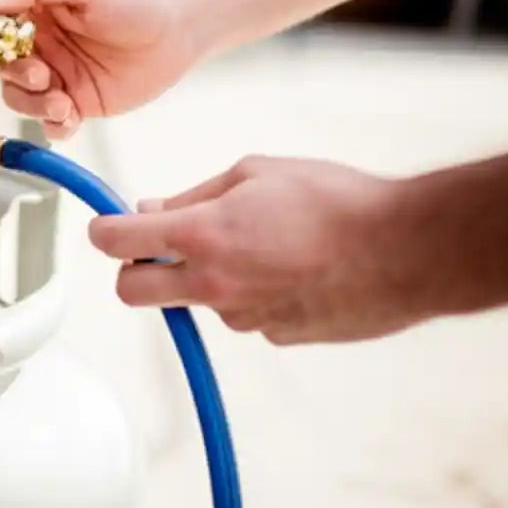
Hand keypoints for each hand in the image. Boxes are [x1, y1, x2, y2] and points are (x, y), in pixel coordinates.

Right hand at [0, 0, 198, 138]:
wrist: (179, 29)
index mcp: (34, 11)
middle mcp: (40, 45)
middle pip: (1, 66)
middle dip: (14, 75)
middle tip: (41, 75)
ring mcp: (56, 77)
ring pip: (20, 99)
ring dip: (32, 105)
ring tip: (61, 102)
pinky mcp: (77, 104)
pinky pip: (50, 125)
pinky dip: (53, 126)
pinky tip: (71, 118)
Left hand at [86, 156, 433, 344]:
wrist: (405, 250)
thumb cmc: (336, 201)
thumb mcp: (256, 172)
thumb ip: (195, 195)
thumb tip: (152, 211)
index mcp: (201, 234)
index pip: (117, 241)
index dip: (102, 231)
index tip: (104, 226)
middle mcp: (212, 283)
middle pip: (132, 292)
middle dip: (131, 271)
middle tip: (154, 249)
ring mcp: (241, 315)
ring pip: (195, 299)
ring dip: (207, 276)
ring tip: (262, 244)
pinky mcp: (272, 335)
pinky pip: (242, 312)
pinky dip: (251, 292)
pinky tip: (289, 268)